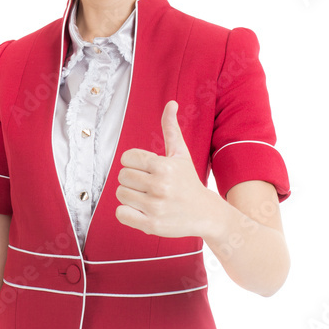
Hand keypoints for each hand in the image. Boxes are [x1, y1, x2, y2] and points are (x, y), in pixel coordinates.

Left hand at [114, 100, 217, 238]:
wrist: (207, 214)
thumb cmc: (188, 181)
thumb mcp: (181, 154)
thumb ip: (171, 128)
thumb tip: (171, 103)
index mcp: (163, 166)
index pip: (126, 158)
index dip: (134, 164)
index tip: (147, 170)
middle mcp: (159, 186)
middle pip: (122, 177)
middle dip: (133, 180)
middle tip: (148, 185)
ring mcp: (155, 206)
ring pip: (120, 194)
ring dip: (130, 196)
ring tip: (148, 198)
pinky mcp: (151, 225)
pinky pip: (120, 213)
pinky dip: (127, 213)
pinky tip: (142, 210)